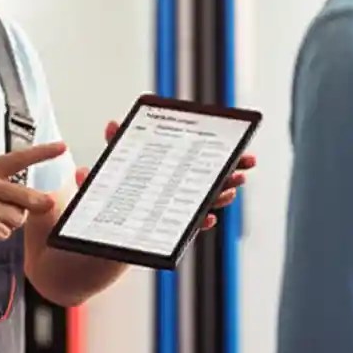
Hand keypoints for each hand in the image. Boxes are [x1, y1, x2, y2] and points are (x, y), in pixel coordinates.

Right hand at [0, 142, 66, 259]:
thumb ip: (3, 190)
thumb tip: (40, 202)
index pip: (20, 158)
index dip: (43, 152)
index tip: (63, 146)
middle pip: (27, 195)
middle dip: (36, 205)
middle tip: (44, 207)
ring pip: (17, 217)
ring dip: (8, 224)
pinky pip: (4, 232)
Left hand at [76, 121, 256, 231]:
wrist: (108, 220)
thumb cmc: (120, 187)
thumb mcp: (118, 162)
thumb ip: (117, 143)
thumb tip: (112, 124)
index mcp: (179, 168)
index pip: (209, 159)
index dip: (230, 157)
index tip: (244, 154)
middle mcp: (185, 188)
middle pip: (215, 180)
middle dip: (232, 176)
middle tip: (242, 172)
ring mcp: (182, 208)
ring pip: (208, 202)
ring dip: (221, 197)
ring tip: (229, 192)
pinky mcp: (175, 227)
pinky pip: (193, 226)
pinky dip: (202, 222)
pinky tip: (208, 218)